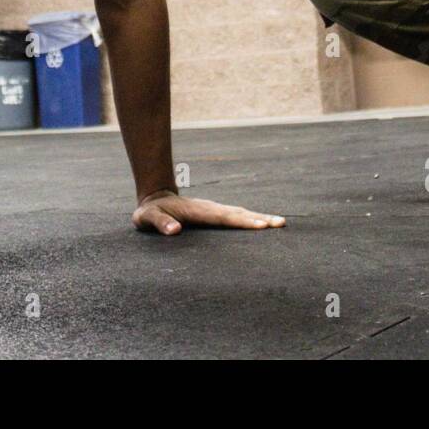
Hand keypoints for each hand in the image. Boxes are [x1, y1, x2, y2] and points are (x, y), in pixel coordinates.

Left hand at [132, 190, 285, 234]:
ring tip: (280, 223)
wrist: (154, 197)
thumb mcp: (147, 218)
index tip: (262, 225)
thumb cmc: (150, 211)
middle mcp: (210, 208)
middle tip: (281, 223)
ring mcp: (214, 210)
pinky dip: (252, 219)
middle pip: (239, 213)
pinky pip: (237, 216)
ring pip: (241, 213)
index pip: (224, 217)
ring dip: (260, 218)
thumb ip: (160, 223)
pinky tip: (264, 224)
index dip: (243, 222)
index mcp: (198, 211)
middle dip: (260, 218)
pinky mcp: (215, 214)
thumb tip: (175, 231)